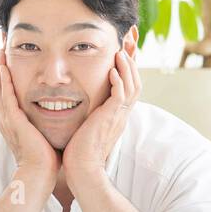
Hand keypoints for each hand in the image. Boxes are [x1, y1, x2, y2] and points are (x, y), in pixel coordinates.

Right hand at [0, 48, 57, 175]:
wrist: (40, 173)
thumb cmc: (46, 157)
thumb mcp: (43, 133)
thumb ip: (44, 120)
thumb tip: (59, 110)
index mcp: (11, 121)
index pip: (3, 92)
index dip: (3, 75)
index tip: (7, 58)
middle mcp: (5, 118)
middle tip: (0, 47)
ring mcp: (7, 119)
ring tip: (0, 51)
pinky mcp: (13, 121)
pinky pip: (5, 97)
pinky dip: (3, 82)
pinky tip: (3, 68)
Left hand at [64, 46, 139, 191]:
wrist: (81, 170)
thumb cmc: (78, 151)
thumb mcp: (86, 126)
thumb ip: (87, 113)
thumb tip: (74, 101)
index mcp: (116, 114)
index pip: (128, 85)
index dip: (128, 67)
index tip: (124, 49)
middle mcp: (121, 114)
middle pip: (136, 81)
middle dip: (133, 60)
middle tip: (130, 40)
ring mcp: (118, 117)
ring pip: (133, 86)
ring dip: (128, 66)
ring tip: (122, 50)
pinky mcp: (110, 119)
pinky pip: (121, 96)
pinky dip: (119, 81)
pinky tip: (112, 68)